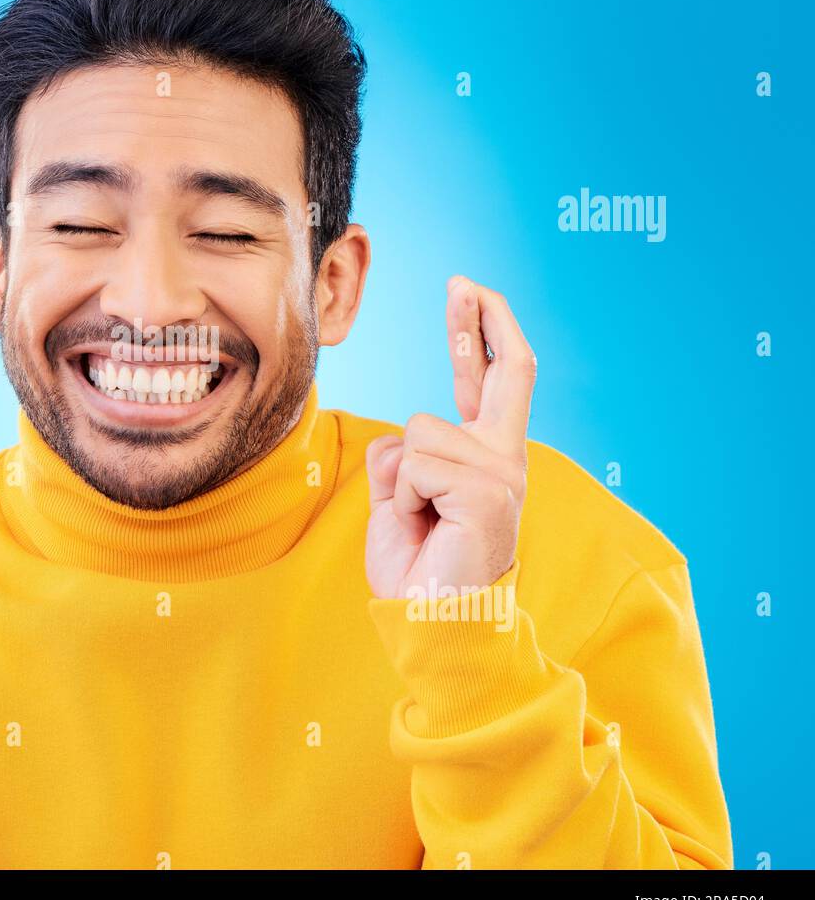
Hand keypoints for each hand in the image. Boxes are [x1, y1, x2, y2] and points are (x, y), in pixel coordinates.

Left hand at [365, 276, 535, 600]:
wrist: (431, 621)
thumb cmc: (417, 568)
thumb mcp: (398, 501)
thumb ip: (401, 462)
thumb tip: (395, 439)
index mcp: (485, 457)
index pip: (490, 379)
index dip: (478, 331)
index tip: (466, 289)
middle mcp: (505, 457)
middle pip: (504, 370)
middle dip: (477, 317)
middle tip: (461, 278)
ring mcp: (503, 472)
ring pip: (419, 430)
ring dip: (399, 478)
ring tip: (419, 520)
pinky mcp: (489, 490)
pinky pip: (415, 464)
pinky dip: (401, 496)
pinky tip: (425, 526)